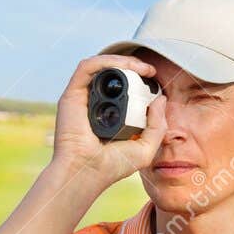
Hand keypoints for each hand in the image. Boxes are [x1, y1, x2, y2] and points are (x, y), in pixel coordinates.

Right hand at [51, 55, 167, 191]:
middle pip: (113, 74)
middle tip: (150, 70)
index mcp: (111, 113)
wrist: (87, 172)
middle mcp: (96, 103)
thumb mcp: (145, 147)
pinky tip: (124, 66)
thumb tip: (161, 100)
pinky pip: (87, 67)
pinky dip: (106, 61)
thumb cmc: (112, 166)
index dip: (140, 78)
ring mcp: (83, 98)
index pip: (124, 87)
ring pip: (101, 66)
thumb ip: (157, 125)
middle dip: (133, 66)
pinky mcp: (72, 95)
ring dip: (122, 61)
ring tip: (141, 67)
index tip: (155, 79)